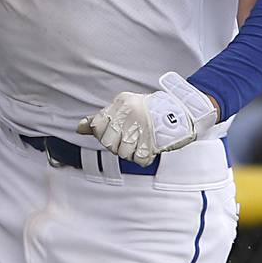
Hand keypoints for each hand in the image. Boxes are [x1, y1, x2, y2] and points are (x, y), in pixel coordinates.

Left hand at [77, 71, 219, 167]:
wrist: (182, 110)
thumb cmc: (148, 109)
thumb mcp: (122, 106)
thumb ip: (100, 118)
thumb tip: (79, 128)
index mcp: (122, 103)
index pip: (97, 126)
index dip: (101, 134)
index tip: (112, 133)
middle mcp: (131, 114)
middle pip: (108, 143)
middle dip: (115, 146)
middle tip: (126, 141)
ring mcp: (142, 128)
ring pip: (122, 153)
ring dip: (129, 153)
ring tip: (137, 144)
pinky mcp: (154, 141)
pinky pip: (139, 159)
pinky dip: (141, 158)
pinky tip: (145, 150)